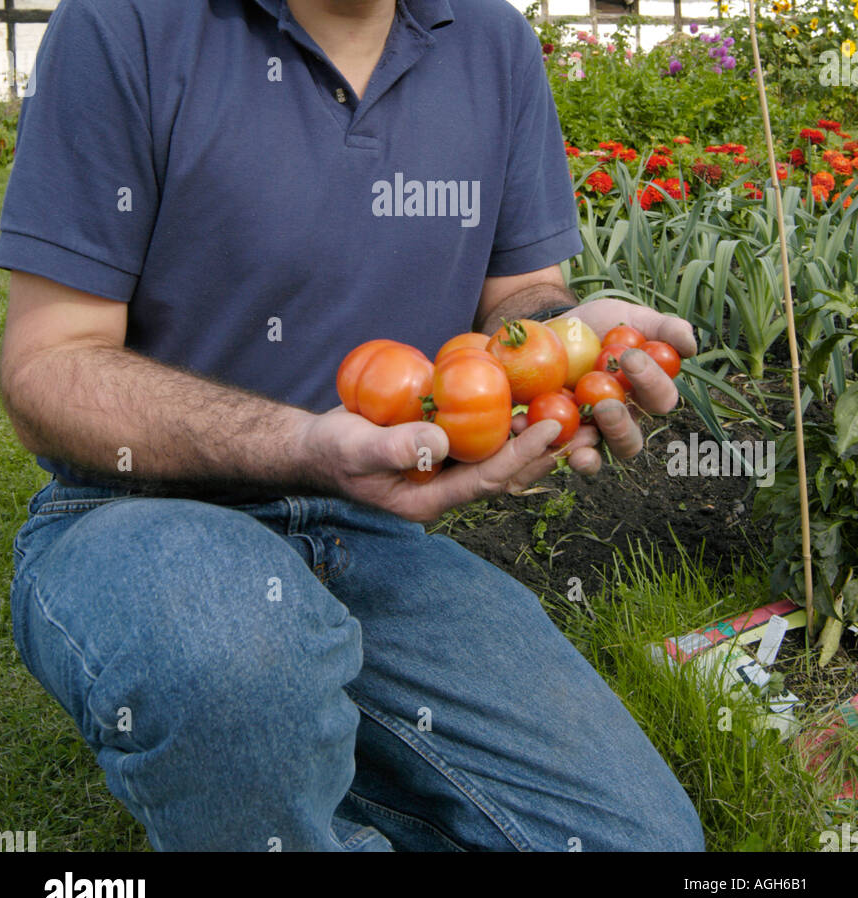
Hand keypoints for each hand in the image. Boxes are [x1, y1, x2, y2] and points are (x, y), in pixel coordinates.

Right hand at [298, 405, 581, 522]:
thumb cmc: (333, 449)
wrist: (317, 445)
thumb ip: (394, 448)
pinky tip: (525, 396)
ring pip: (498, 455)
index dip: (521, 456)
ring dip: (530, 437)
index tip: (549, 429)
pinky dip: (504, 420)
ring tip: (566, 411)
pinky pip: (482, 436)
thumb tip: (442, 442)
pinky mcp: (443, 448)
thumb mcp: (357, 448)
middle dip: (542, 453)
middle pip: (505, 473)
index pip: (487, 480)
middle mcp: (444, 488)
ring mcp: (445, 469)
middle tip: (580, 425)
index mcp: (429, 501)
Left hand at [518, 300, 696, 470]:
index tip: (631, 356)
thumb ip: (661, 328)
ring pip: (594, 455)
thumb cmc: (598, 326)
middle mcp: (620, 423)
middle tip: (605, 406)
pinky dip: (541, 445)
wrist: (550, 329)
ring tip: (569, 434)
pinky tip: (526, 430)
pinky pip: (551, 451)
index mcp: (644, 396)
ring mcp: (586, 434)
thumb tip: (690, 345)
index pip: (660, 399)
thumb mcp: (628, 317)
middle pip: (629, 441)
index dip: (651, 382)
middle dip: (619, 426)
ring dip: (584, 448)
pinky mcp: (553, 436)